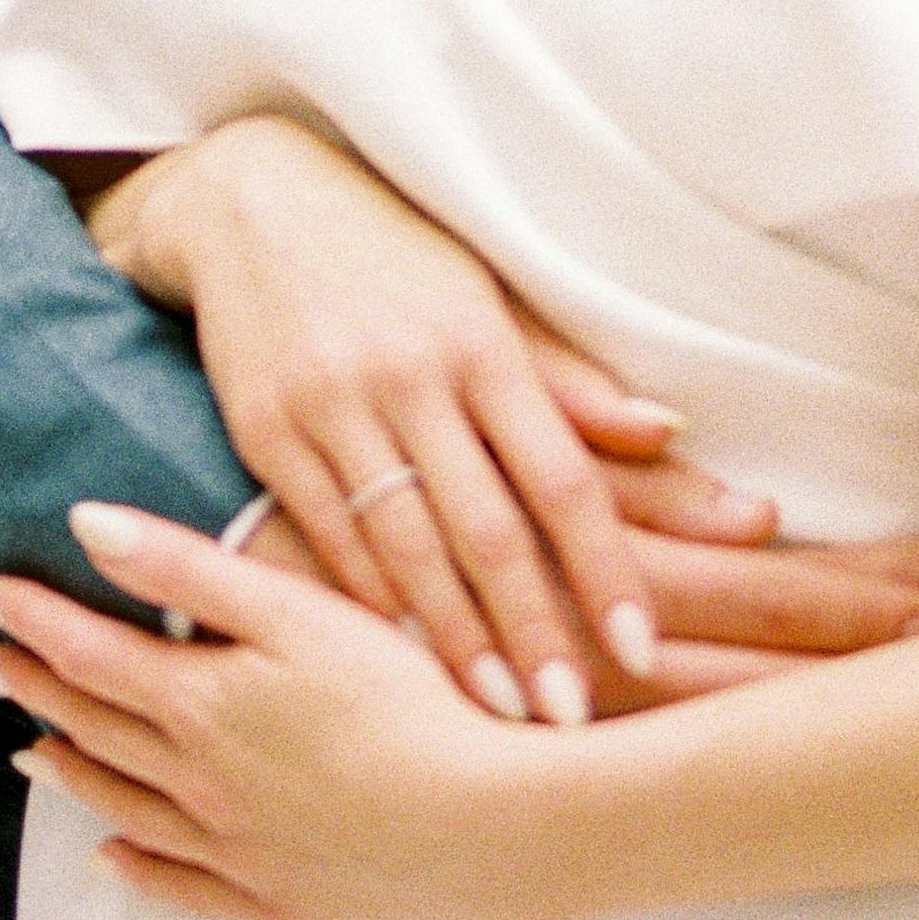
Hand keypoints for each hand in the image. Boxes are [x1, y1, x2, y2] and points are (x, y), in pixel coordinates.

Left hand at [0, 503, 554, 919]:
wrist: (483, 825)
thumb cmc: (403, 704)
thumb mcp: (296, 611)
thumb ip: (188, 569)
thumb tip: (86, 526)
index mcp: (201, 705)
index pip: (90, 654)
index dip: (33, 620)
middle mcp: (199, 783)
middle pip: (96, 728)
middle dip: (35, 690)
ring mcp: (235, 849)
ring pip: (128, 807)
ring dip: (73, 774)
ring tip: (30, 754)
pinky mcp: (279, 897)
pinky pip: (184, 886)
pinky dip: (138, 868)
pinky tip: (113, 858)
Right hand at [78, 122, 753, 728]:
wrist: (251, 199)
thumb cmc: (394, 257)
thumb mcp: (488, 297)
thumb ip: (568, 380)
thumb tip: (668, 430)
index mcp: (485, 344)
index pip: (563, 478)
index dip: (607, 571)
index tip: (642, 649)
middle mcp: (412, 376)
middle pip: (487, 530)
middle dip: (533, 635)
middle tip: (570, 721)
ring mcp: (333, 404)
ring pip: (405, 547)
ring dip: (453, 641)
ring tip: (495, 713)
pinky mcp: (265, 427)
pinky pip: (322, 533)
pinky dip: (365, 601)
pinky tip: (398, 657)